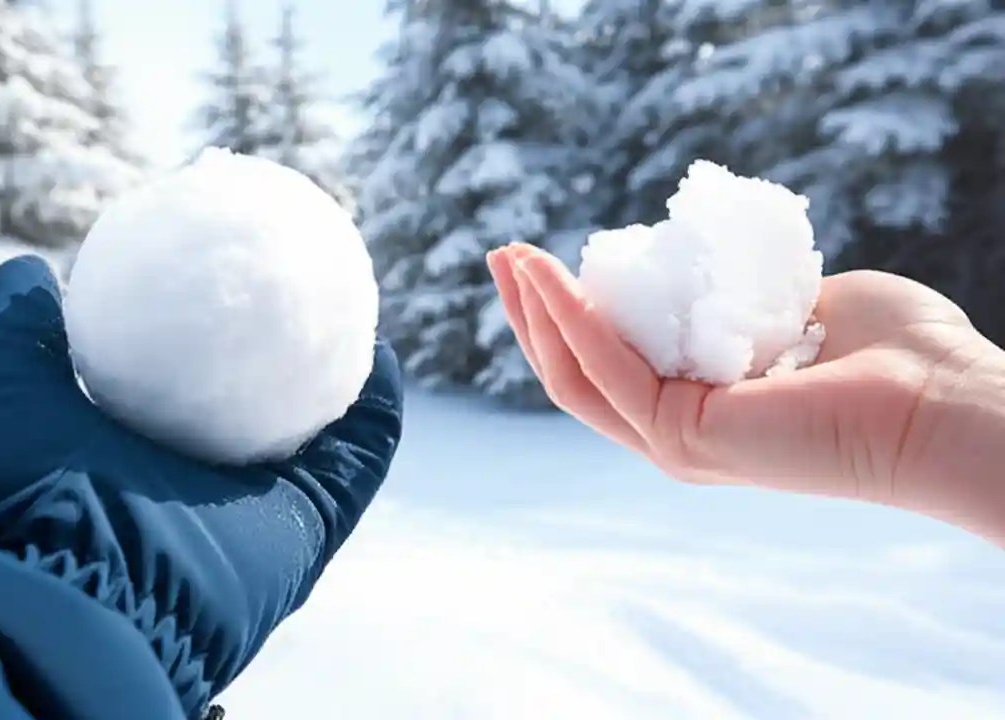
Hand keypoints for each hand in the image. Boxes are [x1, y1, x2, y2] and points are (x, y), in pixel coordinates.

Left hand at [0, 256, 402, 716]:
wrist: (74, 589)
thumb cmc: (30, 486)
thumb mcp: (7, 383)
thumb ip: (16, 323)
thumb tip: (31, 267)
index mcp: (140, 461)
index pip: (186, 390)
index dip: (209, 338)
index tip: (223, 279)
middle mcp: (204, 491)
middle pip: (262, 411)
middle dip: (287, 359)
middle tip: (302, 292)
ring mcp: (259, 513)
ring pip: (322, 438)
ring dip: (345, 381)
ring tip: (357, 311)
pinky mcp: (305, 530)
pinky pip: (357, 464)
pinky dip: (378, 414)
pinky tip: (382, 356)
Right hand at [488, 243, 1004, 541]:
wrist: (946, 403)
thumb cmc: (900, 356)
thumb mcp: (801, 305)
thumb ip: (746, 295)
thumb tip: (721, 269)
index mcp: (707, 410)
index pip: (615, 364)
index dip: (571, 312)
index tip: (545, 259)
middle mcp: (681, 436)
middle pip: (577, 374)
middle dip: (532, 313)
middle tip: (502, 256)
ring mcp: (677, 444)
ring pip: (576, 377)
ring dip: (534, 314)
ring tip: (506, 258)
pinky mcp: (682, 437)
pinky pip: (605, 369)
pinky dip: (569, 319)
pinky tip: (546, 276)